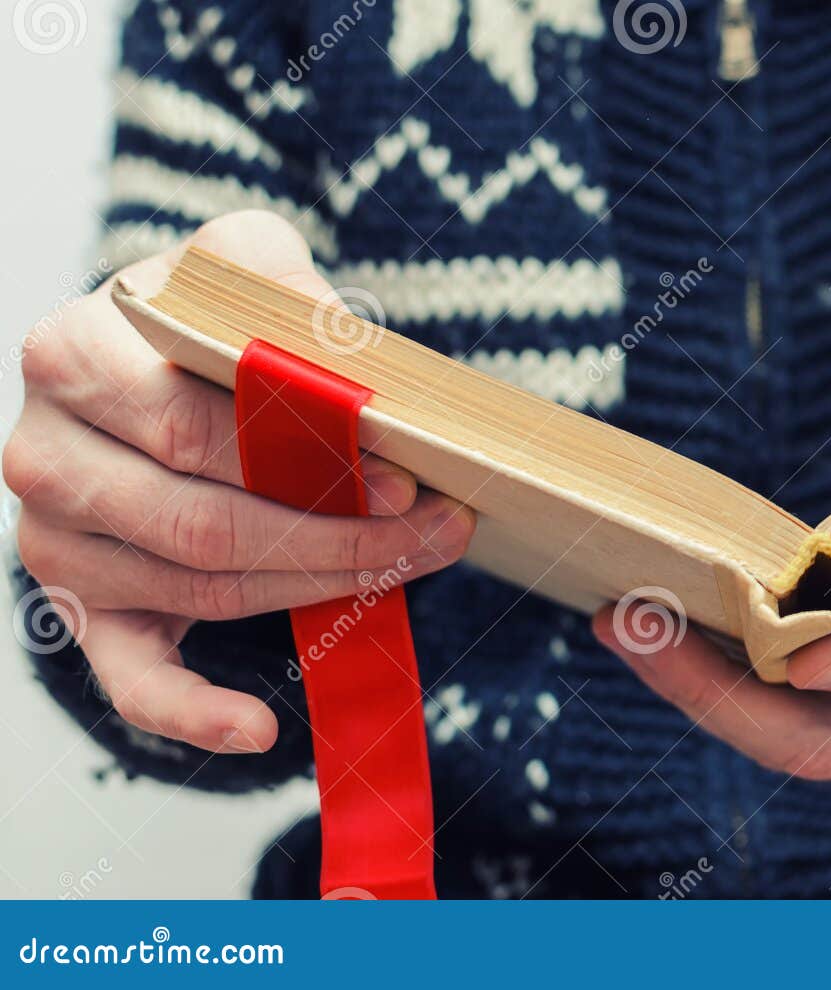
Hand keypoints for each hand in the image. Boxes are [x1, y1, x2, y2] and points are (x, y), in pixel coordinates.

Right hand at [4, 211, 474, 753]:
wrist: (144, 367)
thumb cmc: (201, 323)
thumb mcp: (234, 265)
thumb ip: (272, 283)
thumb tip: (336, 354)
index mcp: (70, 356)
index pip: (193, 429)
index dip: (306, 460)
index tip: (407, 476)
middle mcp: (43, 454)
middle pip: (206, 523)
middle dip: (339, 534)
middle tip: (436, 529)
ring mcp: (54, 541)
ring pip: (202, 589)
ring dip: (322, 589)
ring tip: (413, 566)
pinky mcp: (79, 608)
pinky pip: (131, 680)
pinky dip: (193, 713)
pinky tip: (258, 729)